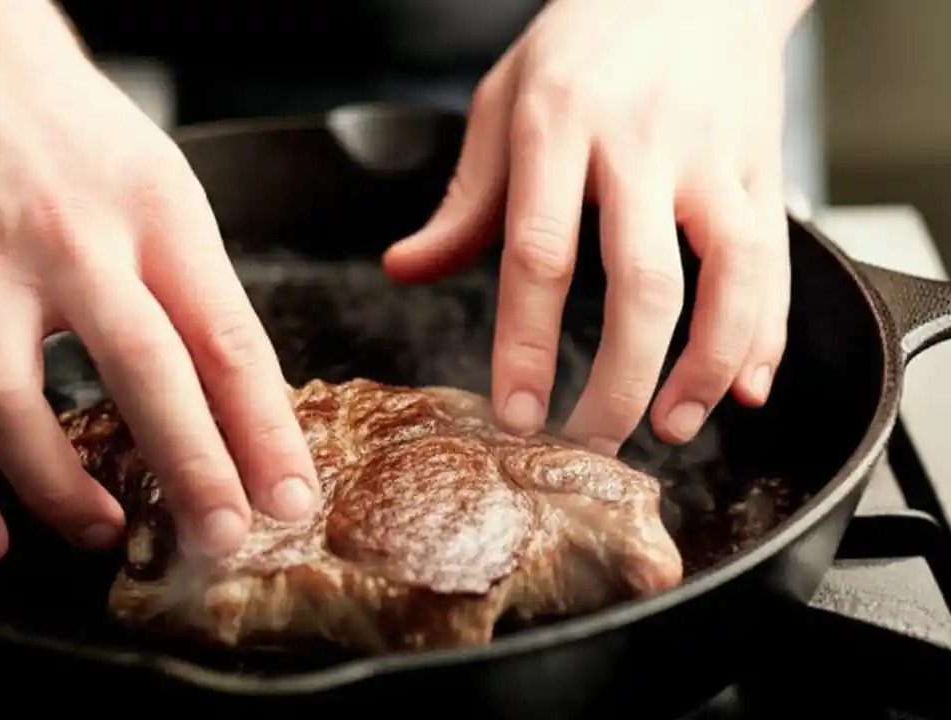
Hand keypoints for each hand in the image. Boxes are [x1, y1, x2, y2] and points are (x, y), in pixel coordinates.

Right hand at [0, 2, 318, 561]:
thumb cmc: (87, 146)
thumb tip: (247, 418)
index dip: (263, 428)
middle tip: (220, 536)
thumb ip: (204, 300)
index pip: (225, 335)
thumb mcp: (172, 199)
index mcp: (153, 217)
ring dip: (57, 489)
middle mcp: (68, 245)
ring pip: (6, 405)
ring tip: (103, 531)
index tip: (289, 497)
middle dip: (189, 466)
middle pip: (137, 366)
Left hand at [384, 0, 810, 453]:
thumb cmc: (584, 42)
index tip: (516, 412)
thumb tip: (405, 269)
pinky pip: (776, 260)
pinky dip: (765, 331)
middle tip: (593, 442)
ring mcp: (712, 156)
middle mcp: (641, 143)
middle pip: (641, 283)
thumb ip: (464, 198)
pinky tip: (743, 383)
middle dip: (619, 379)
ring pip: (729, 276)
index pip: (540, 254)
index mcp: (559, 125)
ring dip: (706, 365)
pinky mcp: (762, 165)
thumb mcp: (501, 101)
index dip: (526, 345)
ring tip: (674, 427)